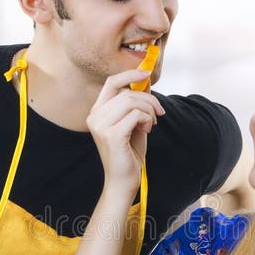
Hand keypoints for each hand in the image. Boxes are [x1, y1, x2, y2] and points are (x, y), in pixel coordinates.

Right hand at [87, 69, 164, 195]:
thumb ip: (137, 103)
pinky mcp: (112, 135)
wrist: (123, 180)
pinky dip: (147, 120)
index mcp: (97, 112)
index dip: (129, 74)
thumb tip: (145, 82)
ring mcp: (101, 126)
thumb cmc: (129, 153)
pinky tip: (148, 130)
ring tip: (152, 123)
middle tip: (159, 113)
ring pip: (132, 102)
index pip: (111, 82)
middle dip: (149, 100)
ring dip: (149, 111)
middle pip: (126, 92)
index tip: (146, 74)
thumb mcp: (135, 123)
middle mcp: (95, 116)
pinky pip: (136, 115)